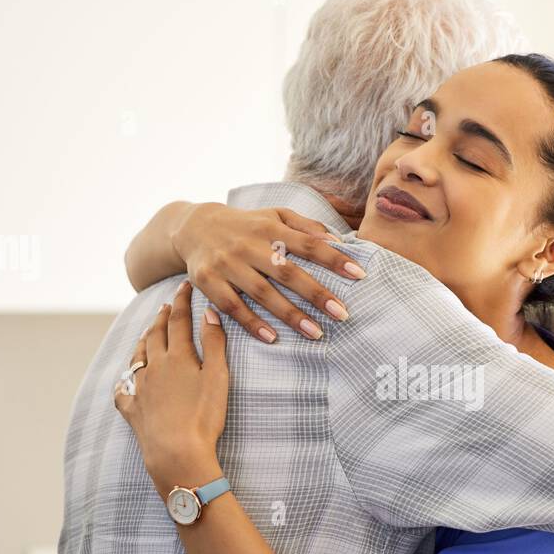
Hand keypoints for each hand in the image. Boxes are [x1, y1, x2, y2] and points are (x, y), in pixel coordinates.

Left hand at [113, 280, 227, 492]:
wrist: (176, 453)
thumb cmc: (202, 417)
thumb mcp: (217, 377)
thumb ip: (214, 344)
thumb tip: (210, 313)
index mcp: (176, 357)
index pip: (179, 320)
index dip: (183, 301)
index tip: (185, 286)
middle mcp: (154, 368)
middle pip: (156, 335)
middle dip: (162, 317)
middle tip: (167, 305)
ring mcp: (140, 389)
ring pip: (138, 357)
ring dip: (144, 341)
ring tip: (148, 333)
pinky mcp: (133, 411)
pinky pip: (124, 392)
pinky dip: (125, 382)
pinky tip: (125, 381)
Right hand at [172, 202, 364, 343]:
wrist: (193, 227)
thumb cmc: (247, 224)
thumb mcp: (275, 215)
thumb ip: (307, 226)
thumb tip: (340, 241)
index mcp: (270, 227)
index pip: (308, 244)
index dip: (334, 259)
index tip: (359, 275)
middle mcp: (248, 245)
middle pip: (287, 271)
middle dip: (316, 293)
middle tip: (342, 314)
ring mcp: (227, 264)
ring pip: (262, 292)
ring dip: (289, 315)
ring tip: (316, 333)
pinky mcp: (208, 281)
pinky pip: (232, 306)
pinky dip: (251, 323)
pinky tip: (272, 338)